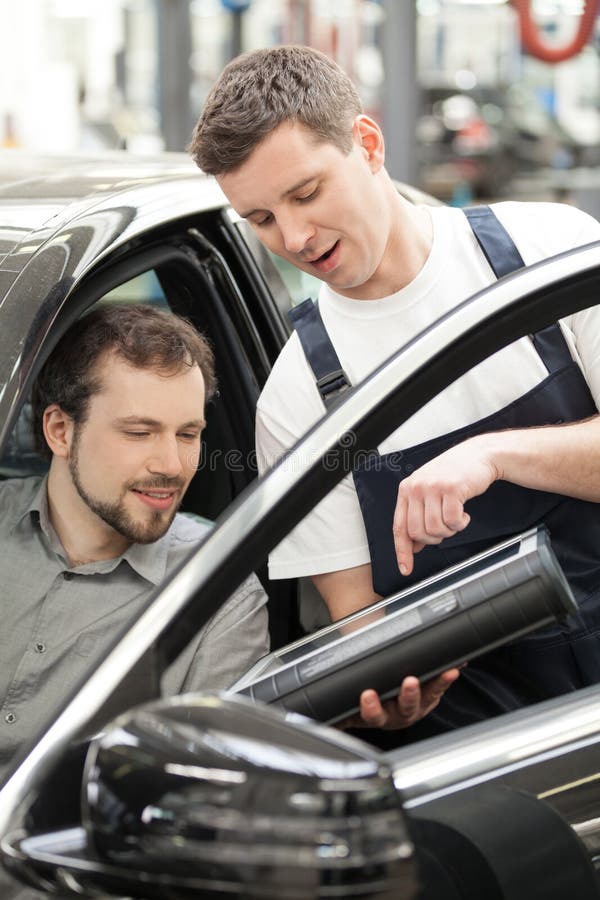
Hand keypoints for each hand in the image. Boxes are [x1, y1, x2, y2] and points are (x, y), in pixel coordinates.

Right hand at [340, 667, 460, 730]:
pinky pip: (439, 688)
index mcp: (374, 715)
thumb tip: (303, 713)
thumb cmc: (359, 685)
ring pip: (425, 700)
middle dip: (407, 696)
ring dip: (433, 687)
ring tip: (441, 673)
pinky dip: (446, 678)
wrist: (372, 675)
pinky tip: (454, 668)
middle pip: (403, 709)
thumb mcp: (343, 698)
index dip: (371, 708)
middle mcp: (396, 714)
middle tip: (409, 682)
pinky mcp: (428, 696)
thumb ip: (329, 711)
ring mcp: (414, 706)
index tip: (367, 695)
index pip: (371, 715)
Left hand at [394, 435, 499, 575]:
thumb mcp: (429, 491)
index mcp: (407, 489)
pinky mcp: (451, 488)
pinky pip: (452, 521)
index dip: (402, 551)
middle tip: (445, 529)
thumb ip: (418, 515)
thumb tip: (414, 545)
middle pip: (417, 532)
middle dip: (433, 539)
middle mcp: (416, 487)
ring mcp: (433, 487)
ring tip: (455, 518)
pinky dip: (461, 523)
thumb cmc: (454, 474)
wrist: (478, 454)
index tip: (405, 568)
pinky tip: (464, 514)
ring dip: (449, 530)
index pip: (399, 527)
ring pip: (435, 529)